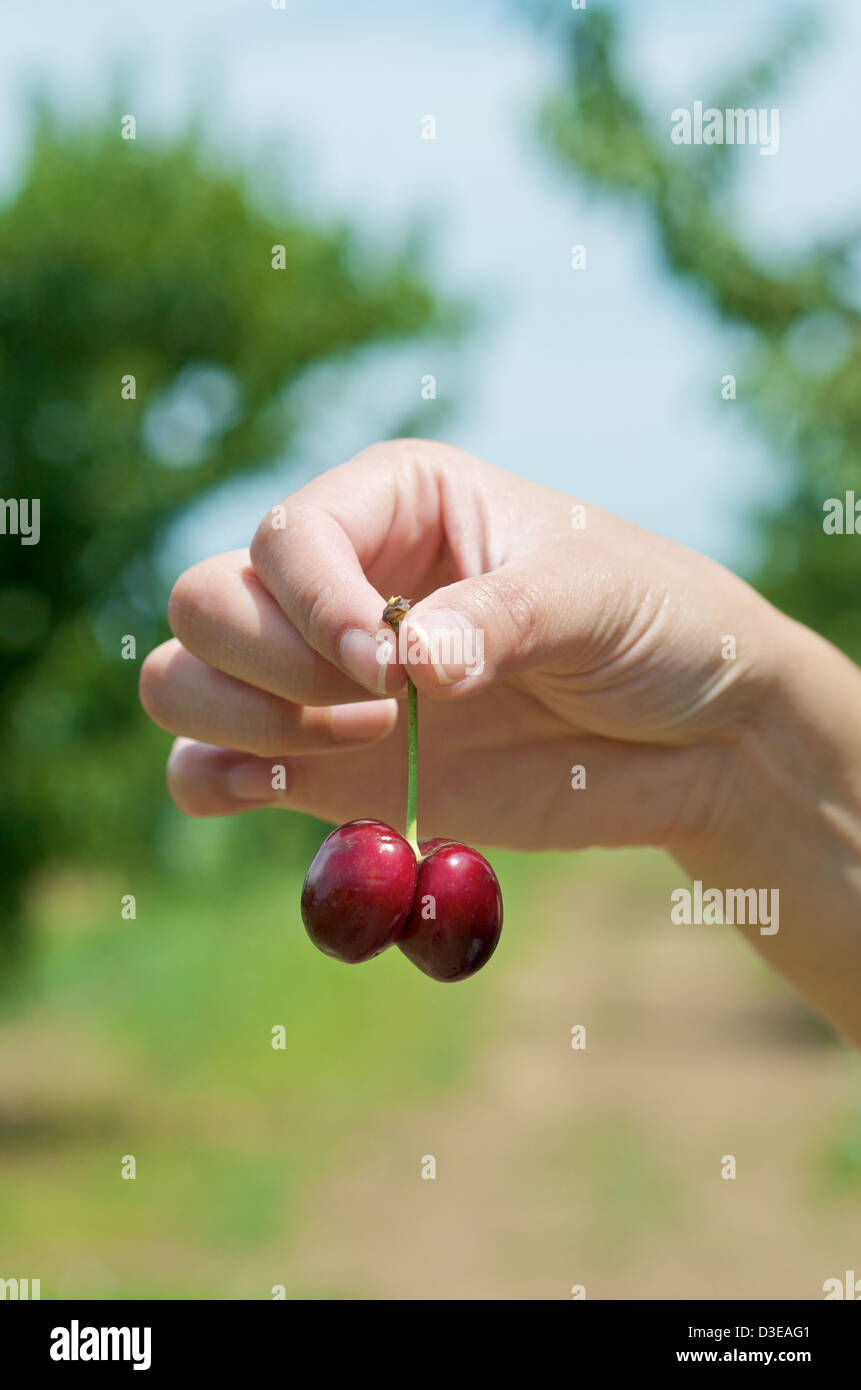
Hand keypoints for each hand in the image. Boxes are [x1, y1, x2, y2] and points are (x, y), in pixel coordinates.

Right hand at [140, 438, 783, 851]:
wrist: (695, 734)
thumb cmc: (657, 624)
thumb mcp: (594, 596)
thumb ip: (500, 619)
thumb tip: (409, 665)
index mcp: (396, 503)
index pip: (289, 535)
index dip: (315, 604)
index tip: (389, 670)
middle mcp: (340, 583)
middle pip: (208, 601)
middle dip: (274, 665)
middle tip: (384, 708)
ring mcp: (322, 680)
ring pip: (184, 679)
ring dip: (238, 719)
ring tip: (359, 741)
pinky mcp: (324, 767)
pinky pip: (207, 771)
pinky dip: (213, 782)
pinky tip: (275, 786)